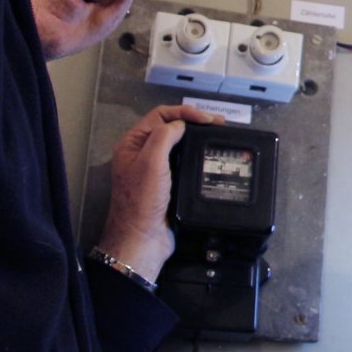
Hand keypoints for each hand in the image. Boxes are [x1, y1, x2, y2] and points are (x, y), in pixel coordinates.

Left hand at [94, 104, 225, 280]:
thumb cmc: (142, 200)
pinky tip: (209, 157)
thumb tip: (181, 124)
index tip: (207, 119)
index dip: (185, 112)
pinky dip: (197, 157)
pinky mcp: (168, 184)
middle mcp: (143, 153)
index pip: (160, 115)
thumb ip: (164, 136)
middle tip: (219, 125)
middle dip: (194, 123)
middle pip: (170, 128)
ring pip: (179, 146)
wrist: (143, 238)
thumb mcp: (151, 161)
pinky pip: (184, 164)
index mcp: (133, 143)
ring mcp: (155, 170)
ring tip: (217, 138)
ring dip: (197, 139)